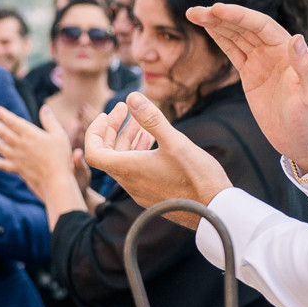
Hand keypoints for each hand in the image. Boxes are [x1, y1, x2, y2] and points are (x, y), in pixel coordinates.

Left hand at [0, 106, 81, 205]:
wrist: (56, 179)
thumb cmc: (60, 156)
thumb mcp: (59, 135)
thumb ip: (50, 121)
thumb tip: (44, 108)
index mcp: (30, 134)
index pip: (13, 122)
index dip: (3, 115)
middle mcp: (20, 145)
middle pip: (3, 132)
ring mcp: (16, 157)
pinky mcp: (16, 168)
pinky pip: (1, 164)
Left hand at [79, 94, 230, 226]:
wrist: (214, 209)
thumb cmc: (196, 176)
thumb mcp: (175, 142)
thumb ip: (151, 119)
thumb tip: (131, 96)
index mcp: (128, 169)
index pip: (93, 152)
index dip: (94, 131)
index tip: (106, 114)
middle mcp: (129, 182)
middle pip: (107, 153)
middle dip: (112, 128)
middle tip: (123, 108)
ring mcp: (139, 190)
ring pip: (123, 160)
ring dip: (127, 138)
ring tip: (139, 119)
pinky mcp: (151, 194)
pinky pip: (135, 169)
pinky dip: (137, 151)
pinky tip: (151, 139)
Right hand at [187, 3, 307, 171]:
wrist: (304, 142)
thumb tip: (296, 39)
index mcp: (288, 52)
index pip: (261, 26)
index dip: (238, 16)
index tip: (216, 10)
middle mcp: (275, 52)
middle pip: (244, 27)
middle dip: (220, 17)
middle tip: (195, 12)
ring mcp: (261, 63)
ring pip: (236, 36)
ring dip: (215, 24)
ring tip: (194, 14)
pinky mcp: (250, 75)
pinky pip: (233, 52)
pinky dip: (219, 39)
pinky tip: (206, 29)